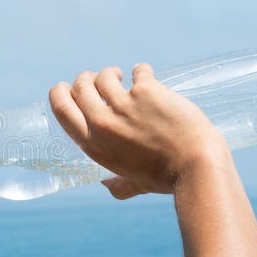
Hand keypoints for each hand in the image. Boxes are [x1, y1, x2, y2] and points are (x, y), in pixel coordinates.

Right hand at [48, 63, 228, 198]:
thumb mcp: (133, 185)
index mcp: (93, 145)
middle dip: (86, 78)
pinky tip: (147, 76)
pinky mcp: (147, 91)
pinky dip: (141, 71)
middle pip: (80, 86)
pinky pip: (138, 71)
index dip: (59, 93)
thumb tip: (106, 185)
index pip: (62, 109)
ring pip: (104, 75)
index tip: (66, 87)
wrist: (197, 166)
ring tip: (122, 75)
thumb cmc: (166, 178)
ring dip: (111, 72)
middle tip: (99, 79)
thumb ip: (117, 185)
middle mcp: (103, 124)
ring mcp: (124, 105)